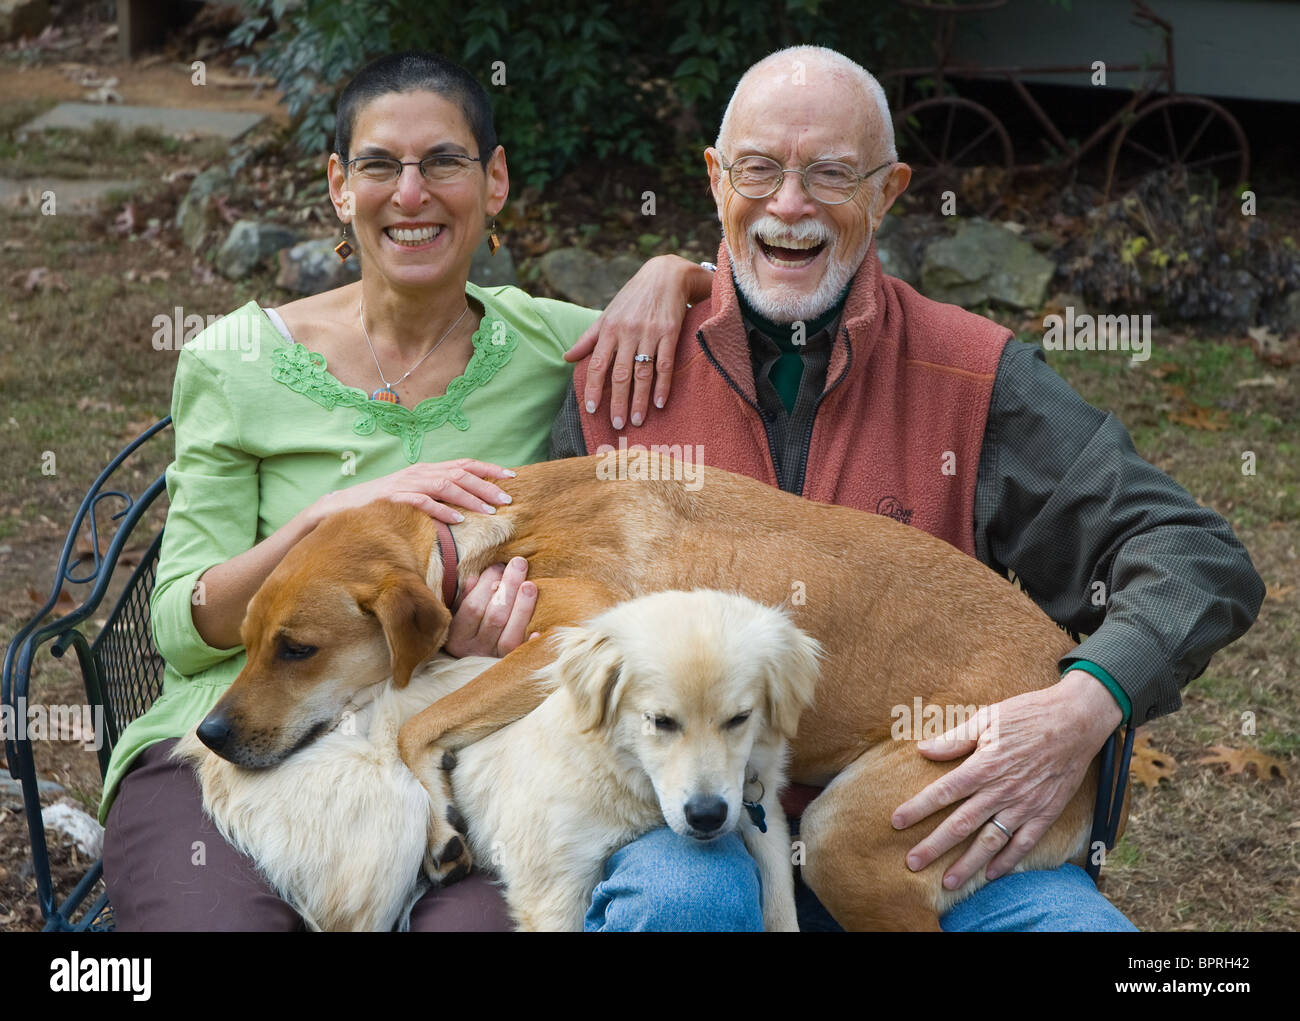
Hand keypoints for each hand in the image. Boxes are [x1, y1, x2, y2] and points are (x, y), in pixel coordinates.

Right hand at [307, 458, 516, 526]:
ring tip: (489, 510)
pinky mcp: (394, 499)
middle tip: (507, 498)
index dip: (488, 469)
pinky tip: (458, 519)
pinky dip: (442, 510)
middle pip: (460, 474)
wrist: (343, 506)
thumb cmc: (384, 505)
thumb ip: (438, 494)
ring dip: (470, 497)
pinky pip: (423, 503)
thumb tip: (467, 503)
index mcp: (427, 469)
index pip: (463, 464)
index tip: (511, 476)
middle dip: (486, 485)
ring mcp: (406, 484)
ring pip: (445, 485)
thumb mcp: (414, 494)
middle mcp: (419, 472)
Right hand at [443, 557, 539, 657]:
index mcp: (457, 636)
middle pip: (495, 617)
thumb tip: (475, 578)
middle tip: (520, 563)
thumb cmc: (469, 629)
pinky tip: (540, 630)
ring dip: (522, 608)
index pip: (473, 607)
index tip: (498, 565)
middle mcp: (475, 650)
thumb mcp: (458, 613)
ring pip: (510, 635)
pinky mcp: (513, 667)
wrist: (473, 674)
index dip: (487, 584)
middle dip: (509, 587)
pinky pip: (524, 655)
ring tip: (531, 585)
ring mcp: (494, 660)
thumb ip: (466, 596)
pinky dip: (530, 643)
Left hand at [563, 254, 711, 428]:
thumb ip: (588, 338)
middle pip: (620, 373)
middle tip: (616, 424)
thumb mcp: (608, 314)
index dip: (594, 388)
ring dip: (640, 399)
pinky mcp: (670, 333)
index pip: (598, 364)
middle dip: (618, 401)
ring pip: (642, 372)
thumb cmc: (633, 297)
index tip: (592, 409)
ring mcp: (649, 333)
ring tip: (637, 421)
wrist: (666, 275)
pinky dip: (662, 385)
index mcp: (609, 329)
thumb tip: (566, 358)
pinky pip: (665, 363)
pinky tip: (659, 403)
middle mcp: (628, 332)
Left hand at [890, 669, 1122, 890]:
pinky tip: (990, 875)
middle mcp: (1001, 790)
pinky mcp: (1045, 813)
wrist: (1076, 721)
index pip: (943, 792)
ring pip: (990, 841)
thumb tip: (923, 749)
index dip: (918, 808)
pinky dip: (1007, 862)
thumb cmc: (1028, 714)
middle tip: (912, 863)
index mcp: (983, 765)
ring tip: (948, 882)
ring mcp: (1024, 805)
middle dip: (934, 846)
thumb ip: (955, 739)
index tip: (896, 822)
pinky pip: (1023, 843)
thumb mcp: (987, 718)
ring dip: (968, 864)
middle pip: (961, 824)